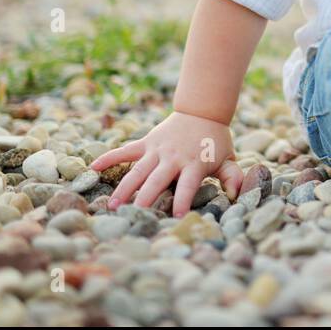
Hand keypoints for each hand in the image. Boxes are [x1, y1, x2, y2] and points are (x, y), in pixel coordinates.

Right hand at [89, 110, 245, 217]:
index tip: (174, 218)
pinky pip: (125, 151)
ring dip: (124, 188)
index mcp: (193, 165)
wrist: (202, 110)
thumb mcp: (228, 158)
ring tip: (112, 206)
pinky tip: (93, 168)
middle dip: (145, 199)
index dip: (181, 202)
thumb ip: (232, 176)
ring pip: (137, 171)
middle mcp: (173, 158)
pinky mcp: (146, 142)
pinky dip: (109, 157)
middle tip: (134, 217)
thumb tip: (237, 194)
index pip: (186, 187)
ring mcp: (157, 150)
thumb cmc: (215, 141)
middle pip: (156, 181)